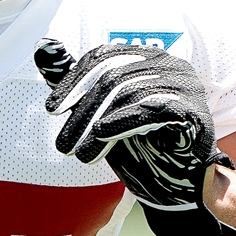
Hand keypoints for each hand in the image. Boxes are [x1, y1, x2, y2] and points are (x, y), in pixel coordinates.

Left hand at [35, 39, 235, 235]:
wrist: (179, 187)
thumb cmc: (140, 146)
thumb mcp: (101, 114)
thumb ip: (76, 83)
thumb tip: (42, 47)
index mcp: (148, 57)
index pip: (103, 57)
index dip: (74, 81)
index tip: (53, 110)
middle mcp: (169, 64)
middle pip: (113, 76)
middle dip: (82, 111)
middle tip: (63, 144)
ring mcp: (184, 84)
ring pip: (128, 93)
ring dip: (96, 125)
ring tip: (80, 154)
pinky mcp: (193, 109)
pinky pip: (151, 108)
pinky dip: (122, 121)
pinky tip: (102, 134)